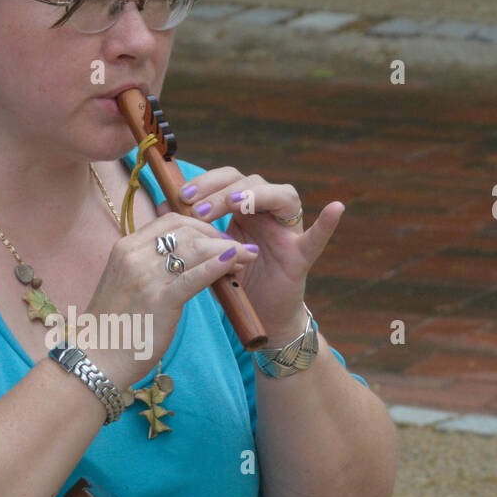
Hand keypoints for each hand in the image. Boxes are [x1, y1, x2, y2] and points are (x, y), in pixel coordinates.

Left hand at [159, 168, 344, 341]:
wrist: (256, 317)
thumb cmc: (232, 281)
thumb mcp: (207, 252)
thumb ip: (191, 229)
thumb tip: (161, 202)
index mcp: (244, 209)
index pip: (227, 179)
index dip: (206, 182)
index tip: (181, 196)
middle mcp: (268, 213)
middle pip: (251, 182)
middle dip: (222, 190)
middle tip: (197, 207)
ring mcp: (287, 231)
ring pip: (281, 195)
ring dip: (256, 197)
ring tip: (235, 207)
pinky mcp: (300, 257)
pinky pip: (316, 237)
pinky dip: (327, 224)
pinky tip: (336, 208)